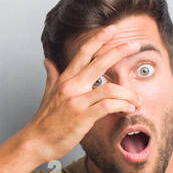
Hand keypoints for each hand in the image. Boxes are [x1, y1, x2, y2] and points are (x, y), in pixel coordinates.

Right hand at [19, 25, 142, 163]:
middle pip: (99, 62)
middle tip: (134, 45)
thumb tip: (48, 61)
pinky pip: (108, 106)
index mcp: (65, 80)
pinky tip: (129, 109)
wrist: (35, 142)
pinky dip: (122, 106)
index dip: (97, 38)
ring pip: (110, 88)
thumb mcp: (47, 94)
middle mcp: (71, 86)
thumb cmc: (43, 122)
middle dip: (119, 51)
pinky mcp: (82, 116)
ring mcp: (77, 101)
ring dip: (128, 93)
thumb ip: (52, 76)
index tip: (111, 29)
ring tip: (137, 100)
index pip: (83, 53)